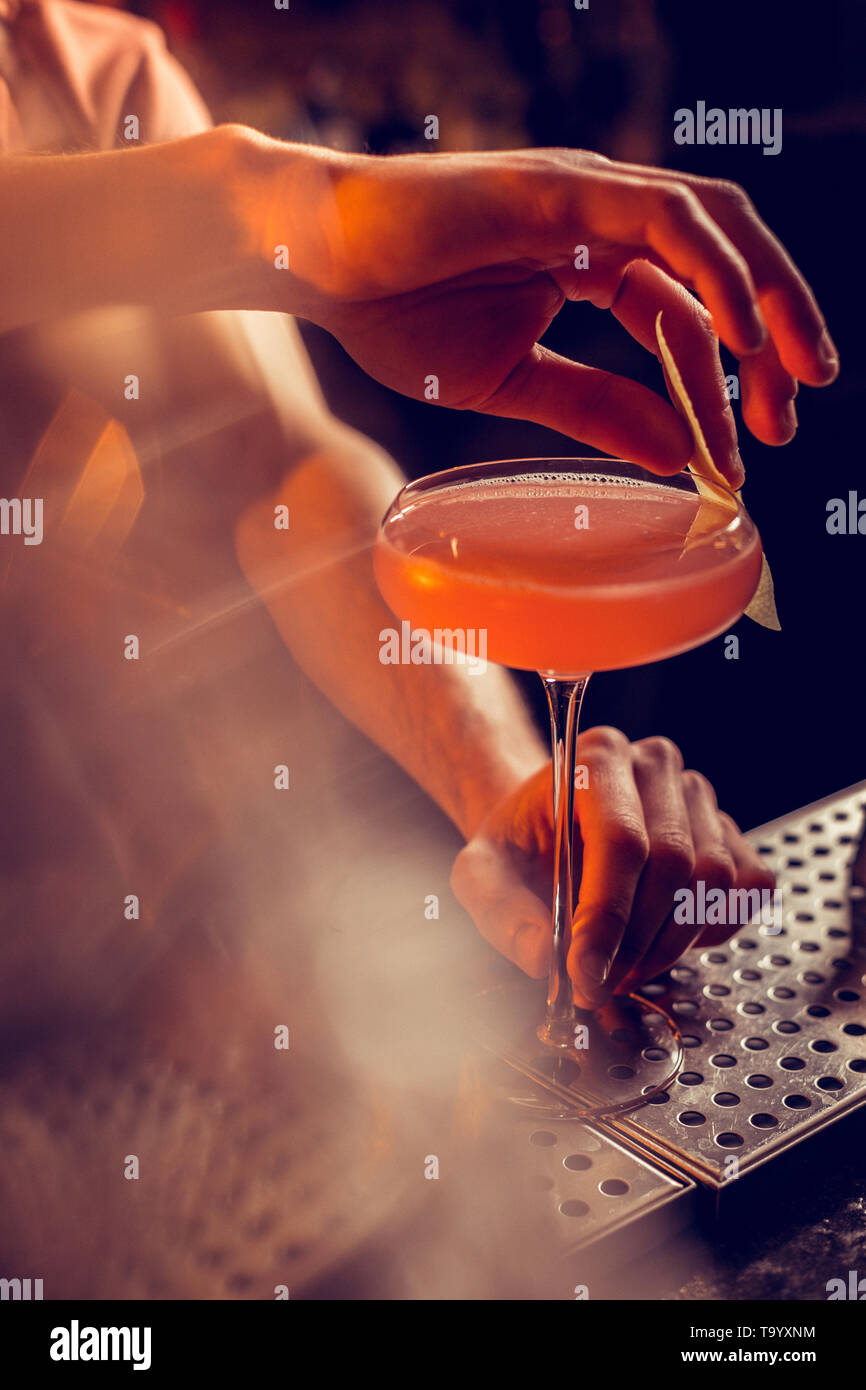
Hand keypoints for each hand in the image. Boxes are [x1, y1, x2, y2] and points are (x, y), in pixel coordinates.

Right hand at [253, 140, 838, 481]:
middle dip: (772, 337)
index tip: (746, 450)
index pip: (684, 316)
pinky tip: (741, 332)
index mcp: (592, 264)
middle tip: (791, 416)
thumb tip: (678, 455)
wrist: (319, 264)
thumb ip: (596, 409)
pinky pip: (666, 220)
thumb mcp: (512, 382)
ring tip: (797, 374)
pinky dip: (716, 271)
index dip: (724, 379)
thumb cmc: (394, 313)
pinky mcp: (566, 188)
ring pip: (714, 229)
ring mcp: (589, 195)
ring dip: (767, 298)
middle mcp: (605, 220)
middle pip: (721, 265)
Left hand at [450, 726, 774, 1008]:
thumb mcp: (481, 873)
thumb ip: (500, 912)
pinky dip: (714, 929)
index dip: (608, 916)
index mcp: (596, 758)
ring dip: (670, 944)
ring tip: (622, 966)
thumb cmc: (521, 846)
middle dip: (636, 942)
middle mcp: (654, 766)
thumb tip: (544, 958)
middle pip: (674, 864)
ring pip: (714, 881)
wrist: (549, 831)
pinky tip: (665, 937)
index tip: (584, 973)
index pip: (622, 840)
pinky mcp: (730, 831)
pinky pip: (749, 888)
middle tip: (598, 984)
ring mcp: (698, 797)